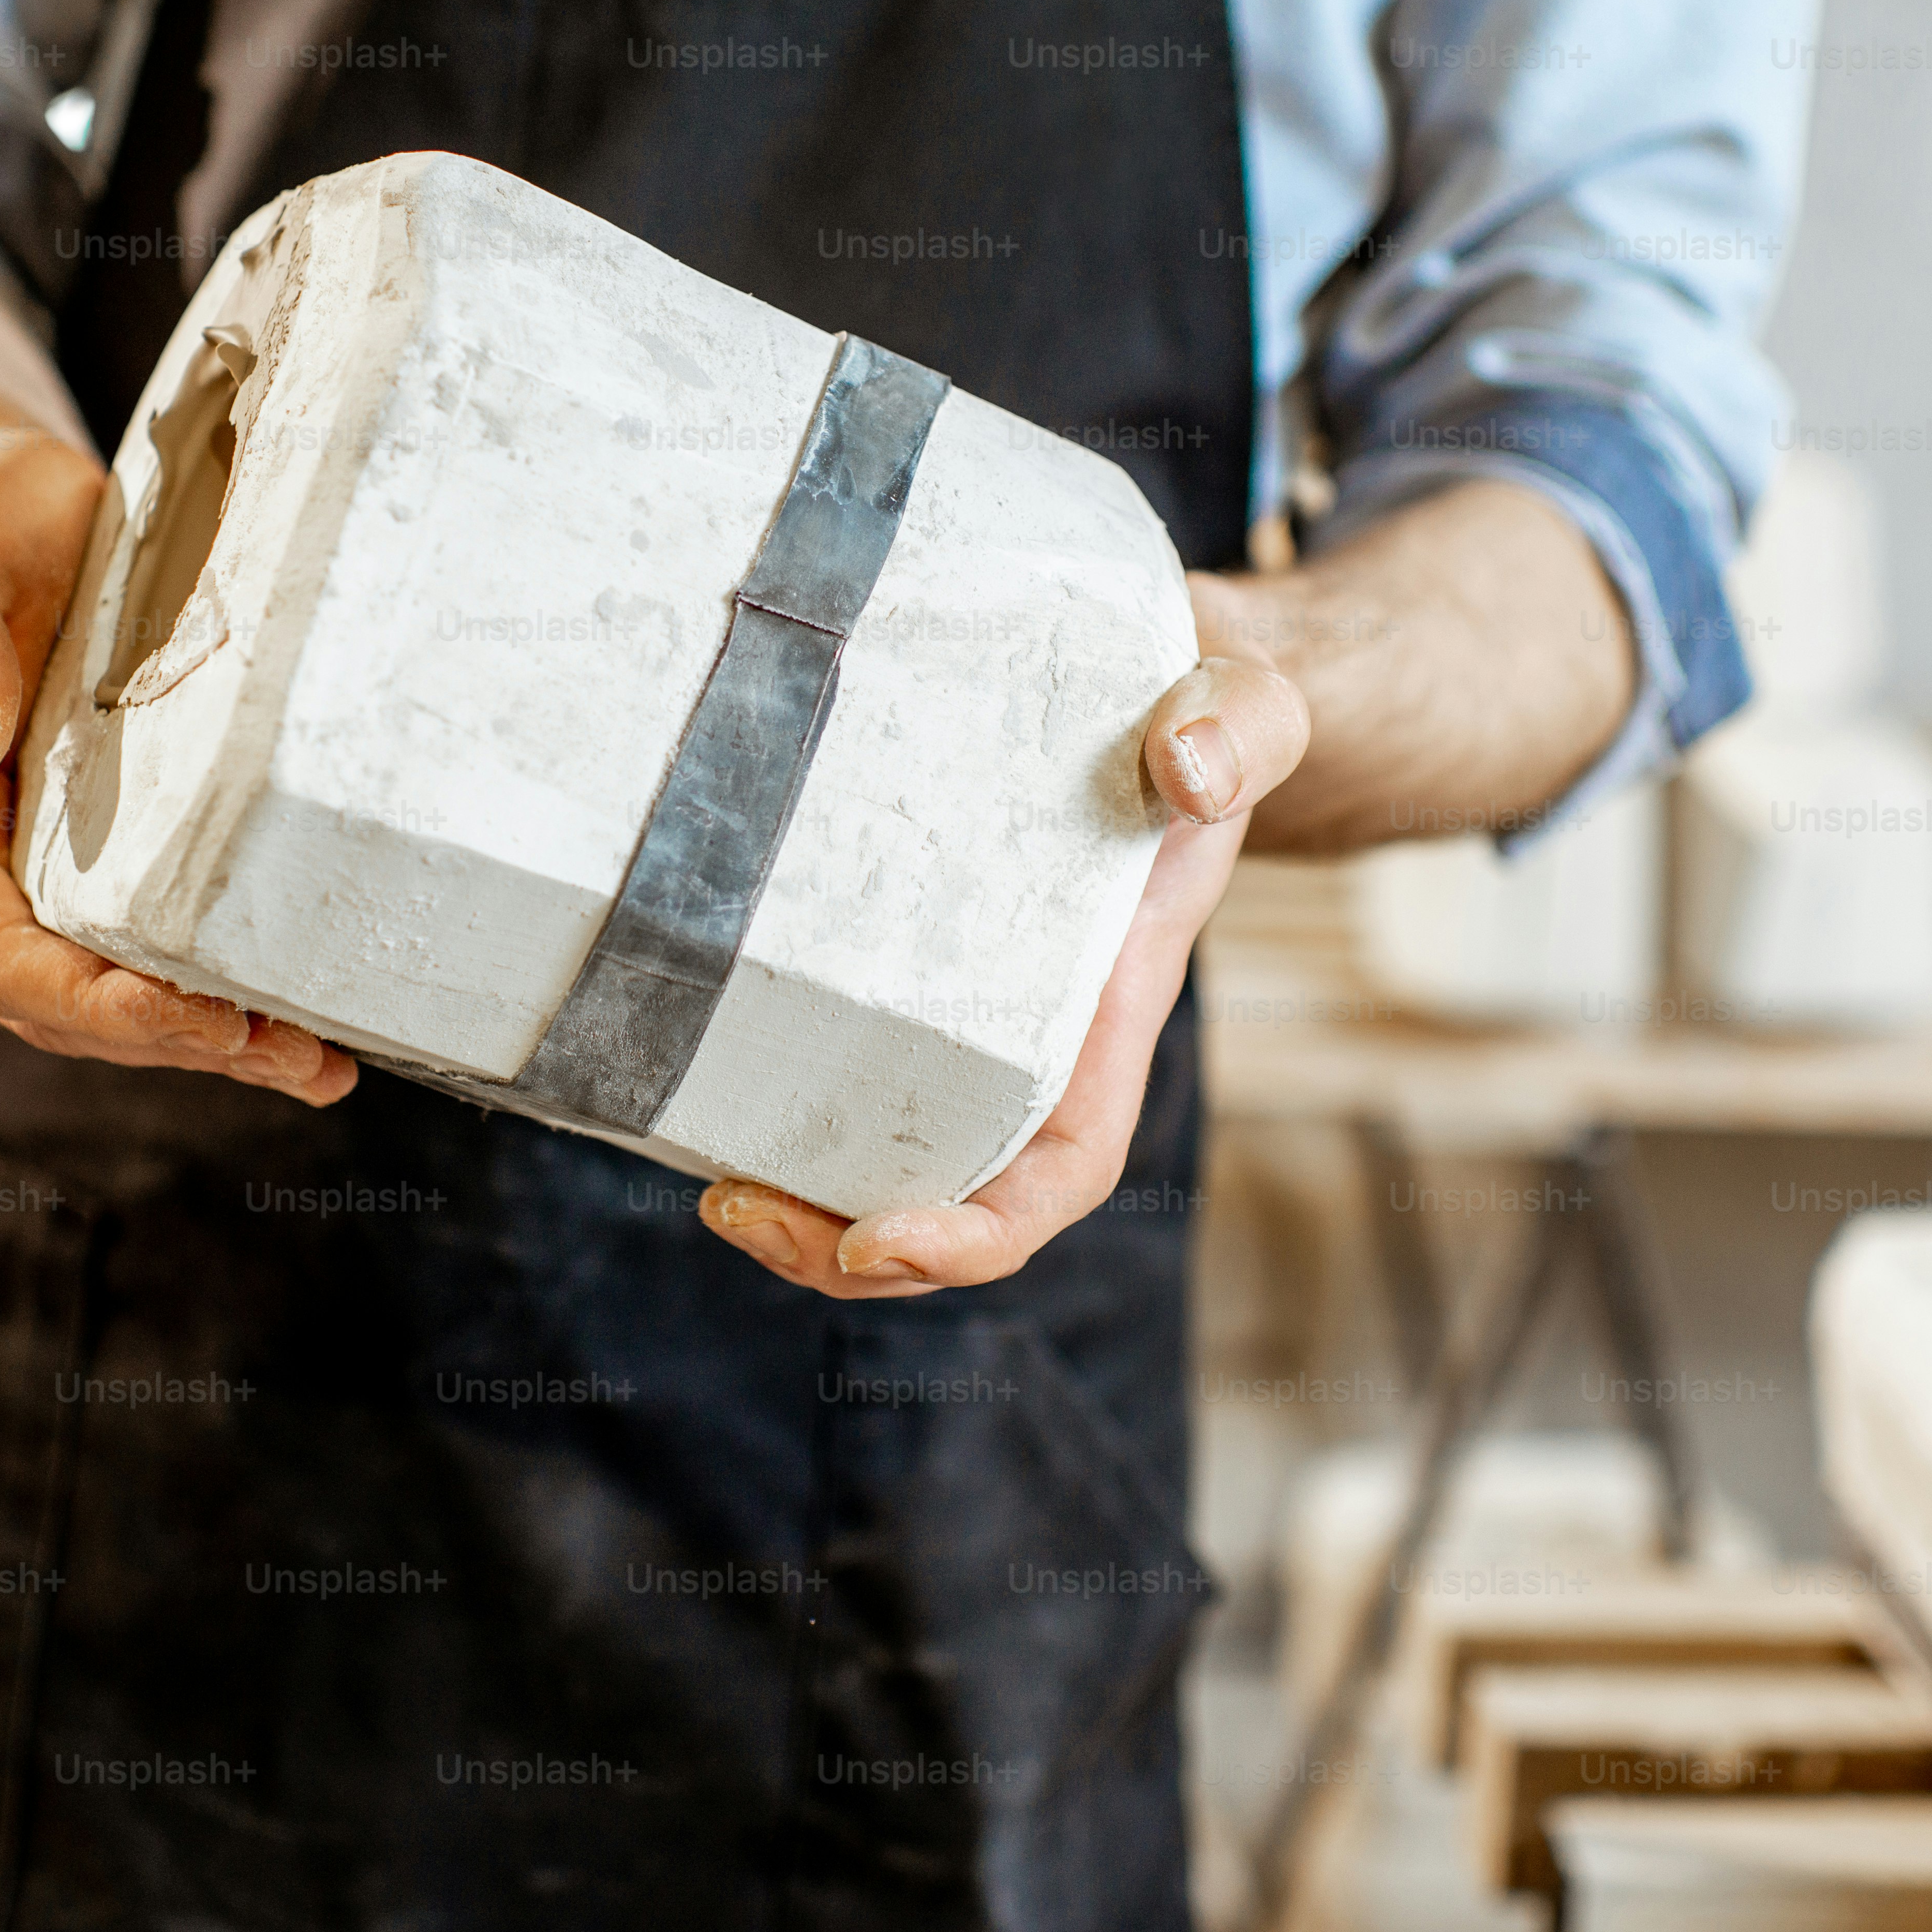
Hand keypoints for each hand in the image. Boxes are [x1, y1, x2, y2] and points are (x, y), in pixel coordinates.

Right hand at [0, 425, 356, 1102]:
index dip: (88, 1000)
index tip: (189, 1018)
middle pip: (51, 999)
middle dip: (170, 1040)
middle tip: (295, 1058)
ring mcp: (13, 870)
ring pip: (96, 995)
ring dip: (202, 1038)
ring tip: (317, 1061)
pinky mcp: (74, 857)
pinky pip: (131, 949)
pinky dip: (205, 989)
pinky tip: (291, 1013)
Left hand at [698, 599, 1309, 1294]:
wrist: (1150, 685)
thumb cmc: (1198, 717)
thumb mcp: (1238, 713)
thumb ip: (1235, 732)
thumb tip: (1187, 766)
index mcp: (1106, 1015)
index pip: (1057, 1169)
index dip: (974, 1233)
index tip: (875, 1239)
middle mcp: (1031, 1039)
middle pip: (948, 1197)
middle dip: (847, 1245)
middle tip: (736, 1210)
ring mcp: (956, 1009)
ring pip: (881, 1159)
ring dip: (799, 1202)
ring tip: (712, 1189)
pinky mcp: (891, 959)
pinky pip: (834, 1065)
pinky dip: (770, 1102)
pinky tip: (693, 1084)